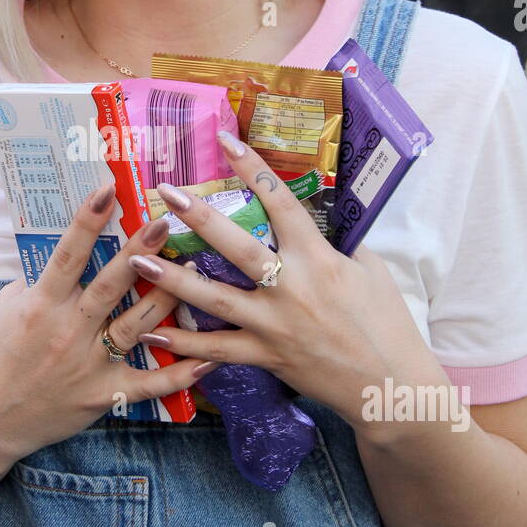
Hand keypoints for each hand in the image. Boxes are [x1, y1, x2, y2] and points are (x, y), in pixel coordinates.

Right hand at [0, 188, 213, 465]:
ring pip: (138, 324)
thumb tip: (68, 244)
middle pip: (111, 284)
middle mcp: (68, 331)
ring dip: (168, 296)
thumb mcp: (8, 307)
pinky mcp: (104, 395)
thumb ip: (38, 278)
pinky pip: (150, 384)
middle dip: (140, 251)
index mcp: (40, 305)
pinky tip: (210, 359)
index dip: (88, 220)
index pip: (68, 254)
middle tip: (165, 222)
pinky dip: (181, 373)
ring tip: (195, 269)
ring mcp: (89, 364)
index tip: (108, 189)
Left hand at [125, 132, 434, 427]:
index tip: (225, 140)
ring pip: (214, 300)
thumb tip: (317, 214)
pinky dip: (182, 345)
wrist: (389, 386)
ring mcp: (274, 325)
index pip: (281, 202)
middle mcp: (291, 288)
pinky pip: (217, 350)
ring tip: (137, 260)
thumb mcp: (372, 270)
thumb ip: (339, 242)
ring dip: (172, 280)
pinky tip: (150, 335)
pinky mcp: (265, 357)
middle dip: (198, 218)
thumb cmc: (386, 323)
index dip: (253, 168)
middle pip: (236, 247)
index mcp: (319, 259)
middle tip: (164, 193)